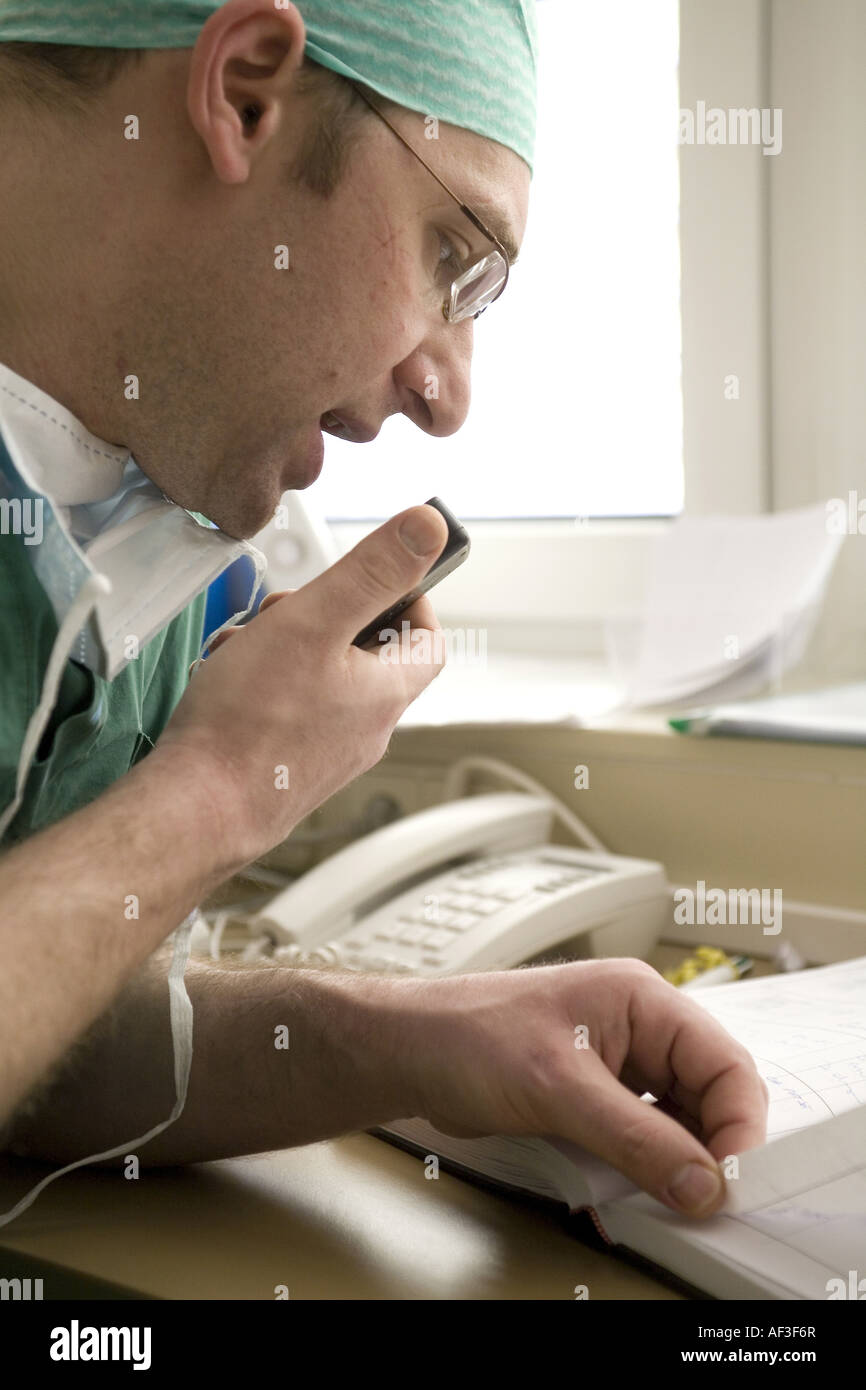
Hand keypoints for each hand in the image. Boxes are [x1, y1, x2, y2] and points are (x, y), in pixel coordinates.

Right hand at [151, 504, 448, 871]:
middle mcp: (367, 729)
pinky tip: (225, 680)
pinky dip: (261, 682)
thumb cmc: (250, 725)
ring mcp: (328, 751)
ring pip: (318, 676)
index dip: (408, 597)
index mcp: (387, 693)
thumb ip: (372, 572)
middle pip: (365, 651)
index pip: (428, 638)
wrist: (197, 809)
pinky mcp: (290, 764)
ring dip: (282, 647)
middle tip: (285, 611)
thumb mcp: (315, 623)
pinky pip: (288, 707)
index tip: (372, 575)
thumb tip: (429, 528)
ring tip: (244, 647)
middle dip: (322, 616)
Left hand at [394, 959, 768, 1216]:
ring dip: (676, 1162)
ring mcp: (615, 1063)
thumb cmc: (469, 1035)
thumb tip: (699, 1182)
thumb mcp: (561, 1089)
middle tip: (706, 1201)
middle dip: (710, 1149)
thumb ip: (636, 1139)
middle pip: (707, 1094)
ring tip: (669, 1198)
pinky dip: (643, 1165)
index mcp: (642, 999)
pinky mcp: (592, 1095)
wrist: (409, 1051)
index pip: (723, 1062)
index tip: (734, 1180)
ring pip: (675, 1120)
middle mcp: (637, 1027)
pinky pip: (640, 1134)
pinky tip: (633, 1188)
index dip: (740, 1123)